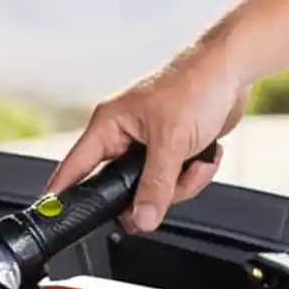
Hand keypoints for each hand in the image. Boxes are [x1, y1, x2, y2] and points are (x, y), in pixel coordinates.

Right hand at [46, 48, 248, 232]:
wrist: (232, 69)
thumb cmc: (195, 84)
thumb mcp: (172, 142)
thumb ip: (156, 185)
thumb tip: (142, 219)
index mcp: (109, 125)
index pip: (75, 166)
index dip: (63, 193)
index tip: (56, 216)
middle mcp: (124, 135)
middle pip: (121, 187)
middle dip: (152, 193)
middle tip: (164, 196)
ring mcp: (149, 144)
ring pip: (153, 188)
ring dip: (181, 184)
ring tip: (196, 164)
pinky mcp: (172, 149)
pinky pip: (175, 181)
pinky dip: (194, 174)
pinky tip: (205, 156)